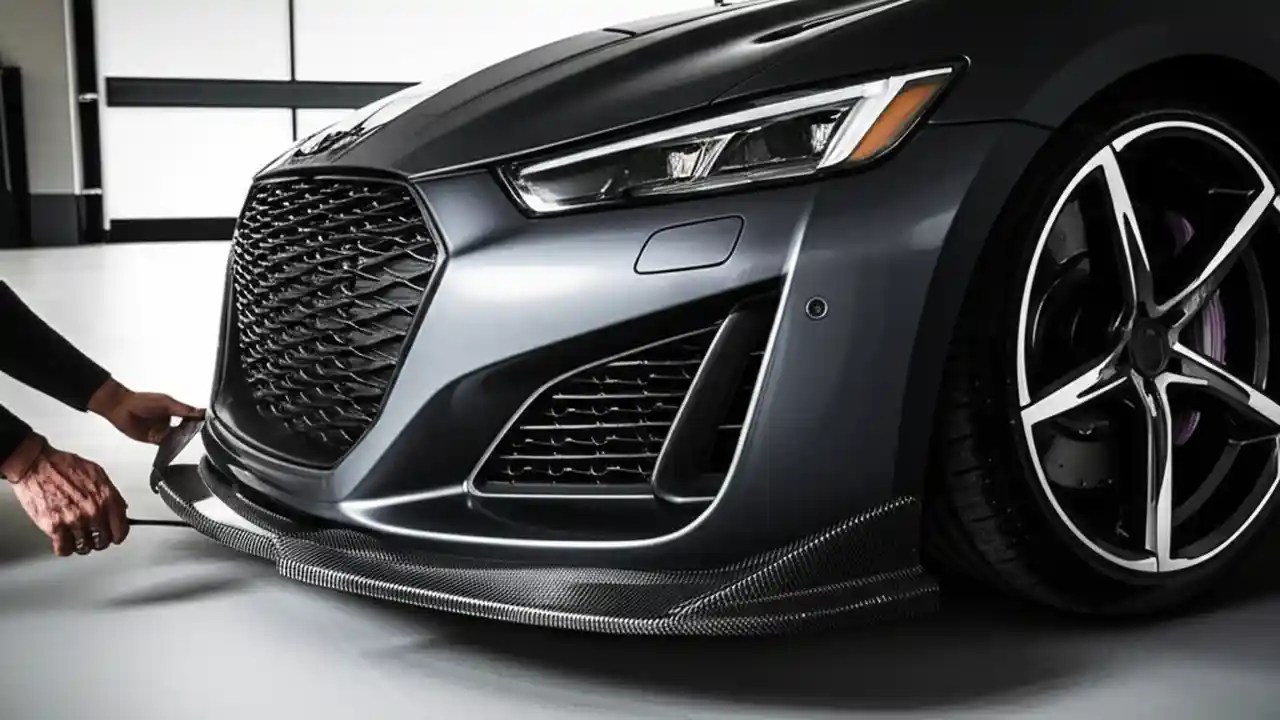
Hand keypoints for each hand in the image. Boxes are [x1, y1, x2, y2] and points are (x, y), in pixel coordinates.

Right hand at [4, 435, 128, 555]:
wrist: (37, 465)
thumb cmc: (63, 465)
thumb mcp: (97, 473)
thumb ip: (111, 492)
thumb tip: (120, 507)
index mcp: (106, 497)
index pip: (121, 528)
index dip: (118, 534)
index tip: (115, 536)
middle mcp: (93, 510)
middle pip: (104, 540)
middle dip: (100, 540)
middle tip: (94, 537)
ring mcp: (74, 520)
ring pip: (85, 547)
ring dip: (82, 545)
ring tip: (78, 539)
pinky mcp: (54, 527)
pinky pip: (64, 549)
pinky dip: (64, 549)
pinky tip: (64, 542)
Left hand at [88, 379, 204, 444]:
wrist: (120, 408)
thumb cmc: (141, 401)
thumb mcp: (165, 403)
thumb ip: (182, 409)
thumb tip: (199, 412)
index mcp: (175, 410)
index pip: (192, 416)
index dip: (200, 420)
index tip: (210, 424)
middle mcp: (170, 421)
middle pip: (186, 429)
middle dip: (191, 432)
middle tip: (197, 434)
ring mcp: (162, 431)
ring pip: (176, 439)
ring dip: (179, 440)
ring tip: (184, 440)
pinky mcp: (154, 440)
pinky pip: (165, 446)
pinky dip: (169, 446)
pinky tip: (172, 446)